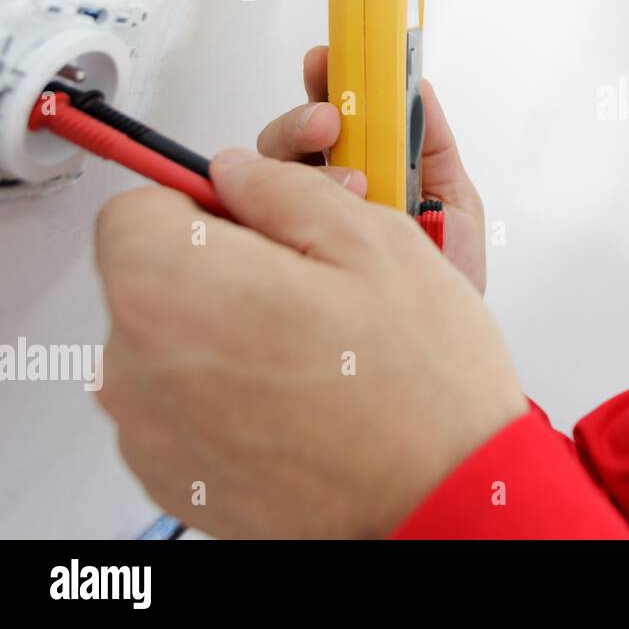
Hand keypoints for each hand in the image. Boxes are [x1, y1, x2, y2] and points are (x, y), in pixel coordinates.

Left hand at [93, 149, 527, 538]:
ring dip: (226, 330)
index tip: (252, 216)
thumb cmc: (420, 389)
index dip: (205, 198)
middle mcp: (137, 365)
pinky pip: (186, 404)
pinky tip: (303, 398)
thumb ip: (285, 186)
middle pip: (153, 275)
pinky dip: (230, 392)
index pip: (138, 203)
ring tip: (317, 349)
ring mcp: (152, 433)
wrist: (442, 502)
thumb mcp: (375, 241)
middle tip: (309, 283)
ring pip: (171, 342)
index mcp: (173, 287)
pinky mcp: (174, 477)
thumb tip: (240, 174)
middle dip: (220, 265)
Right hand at [255, 45, 486, 293]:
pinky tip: (307, 216)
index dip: (325, 83)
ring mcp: (298, 224)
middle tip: (327, 124)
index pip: (333, 114)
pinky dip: (274, 207)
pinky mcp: (277, 256)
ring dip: (299, 166)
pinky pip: (256, 221)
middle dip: (305, 123)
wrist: (438, 352)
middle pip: (290, 140)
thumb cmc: (447, 278)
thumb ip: (434, 145)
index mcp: (365, 169)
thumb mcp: (455, 204)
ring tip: (350, 183)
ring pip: (267, 175)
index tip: (324, 60)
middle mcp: (326, 192)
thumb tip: (418, 84)